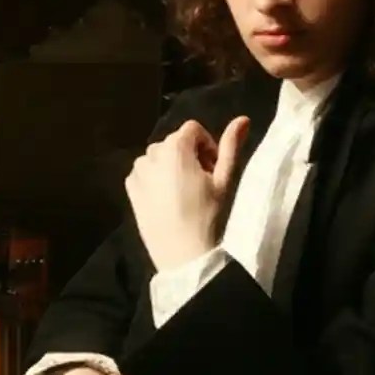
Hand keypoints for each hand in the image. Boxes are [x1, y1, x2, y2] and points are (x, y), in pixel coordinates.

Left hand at [126, 116, 249, 271]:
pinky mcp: (130, 189)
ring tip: (185, 193)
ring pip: (158, 157)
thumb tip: (243, 119)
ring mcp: (137, 172)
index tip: (213, 169)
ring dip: (172, 167)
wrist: (183, 255)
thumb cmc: (208, 215)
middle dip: (190, 156)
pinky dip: (156, 179)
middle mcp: (151, 154)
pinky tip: (168, 201)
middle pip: (175, 143)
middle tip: (203, 183)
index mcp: (175, 147)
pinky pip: (145, 173)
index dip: (207, 145)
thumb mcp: (224, 180)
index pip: (193, 129)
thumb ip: (231, 146)